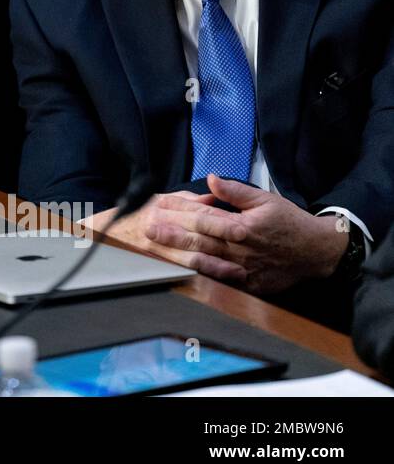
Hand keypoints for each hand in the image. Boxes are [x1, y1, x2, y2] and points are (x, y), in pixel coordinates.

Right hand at [83, 190, 248, 282]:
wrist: (109, 231)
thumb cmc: (141, 215)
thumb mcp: (163, 200)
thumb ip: (190, 201)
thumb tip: (213, 198)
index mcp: (165, 208)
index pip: (198, 214)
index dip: (220, 221)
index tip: (242, 227)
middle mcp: (162, 227)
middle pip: (196, 234)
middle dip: (221, 240)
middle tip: (245, 244)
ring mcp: (158, 248)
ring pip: (190, 257)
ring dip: (215, 265)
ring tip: (237, 271)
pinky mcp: (158, 264)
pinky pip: (181, 271)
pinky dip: (200, 276)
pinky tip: (216, 281)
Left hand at [144, 175, 347, 294]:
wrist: (317, 252)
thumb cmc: (290, 223)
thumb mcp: (265, 199)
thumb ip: (235, 192)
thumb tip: (211, 178)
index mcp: (242, 226)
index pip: (203, 216)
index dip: (179, 210)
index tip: (159, 204)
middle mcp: (240, 249)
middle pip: (198, 239)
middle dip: (170, 233)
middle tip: (147, 228)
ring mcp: (243, 269)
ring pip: (204, 260)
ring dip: (179, 252)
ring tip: (157, 247)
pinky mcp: (247, 284)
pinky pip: (220, 280)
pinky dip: (199, 274)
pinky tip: (181, 270)